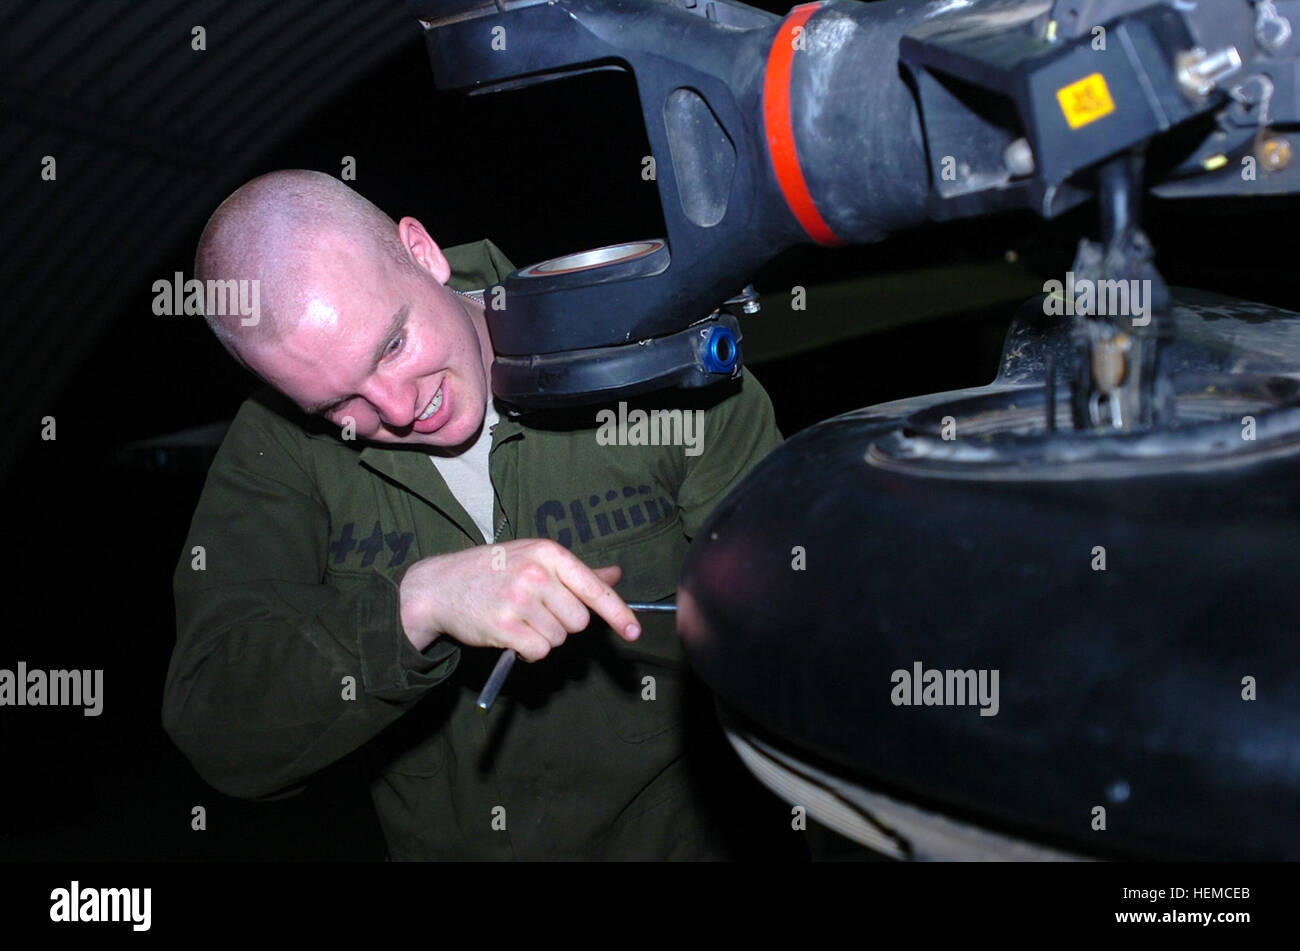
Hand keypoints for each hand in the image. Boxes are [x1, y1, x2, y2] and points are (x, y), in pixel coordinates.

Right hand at [398, 538, 639, 659]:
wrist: (439, 585)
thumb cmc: (493, 570)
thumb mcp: (534, 558)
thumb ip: (576, 572)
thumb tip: (615, 575)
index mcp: (549, 553)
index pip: (594, 588)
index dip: (618, 613)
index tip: (634, 632)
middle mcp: (536, 574)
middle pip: (579, 621)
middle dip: (562, 623)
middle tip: (535, 611)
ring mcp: (519, 600)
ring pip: (559, 638)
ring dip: (543, 637)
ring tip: (518, 619)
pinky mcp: (503, 627)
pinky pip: (538, 651)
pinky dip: (528, 651)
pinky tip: (511, 635)